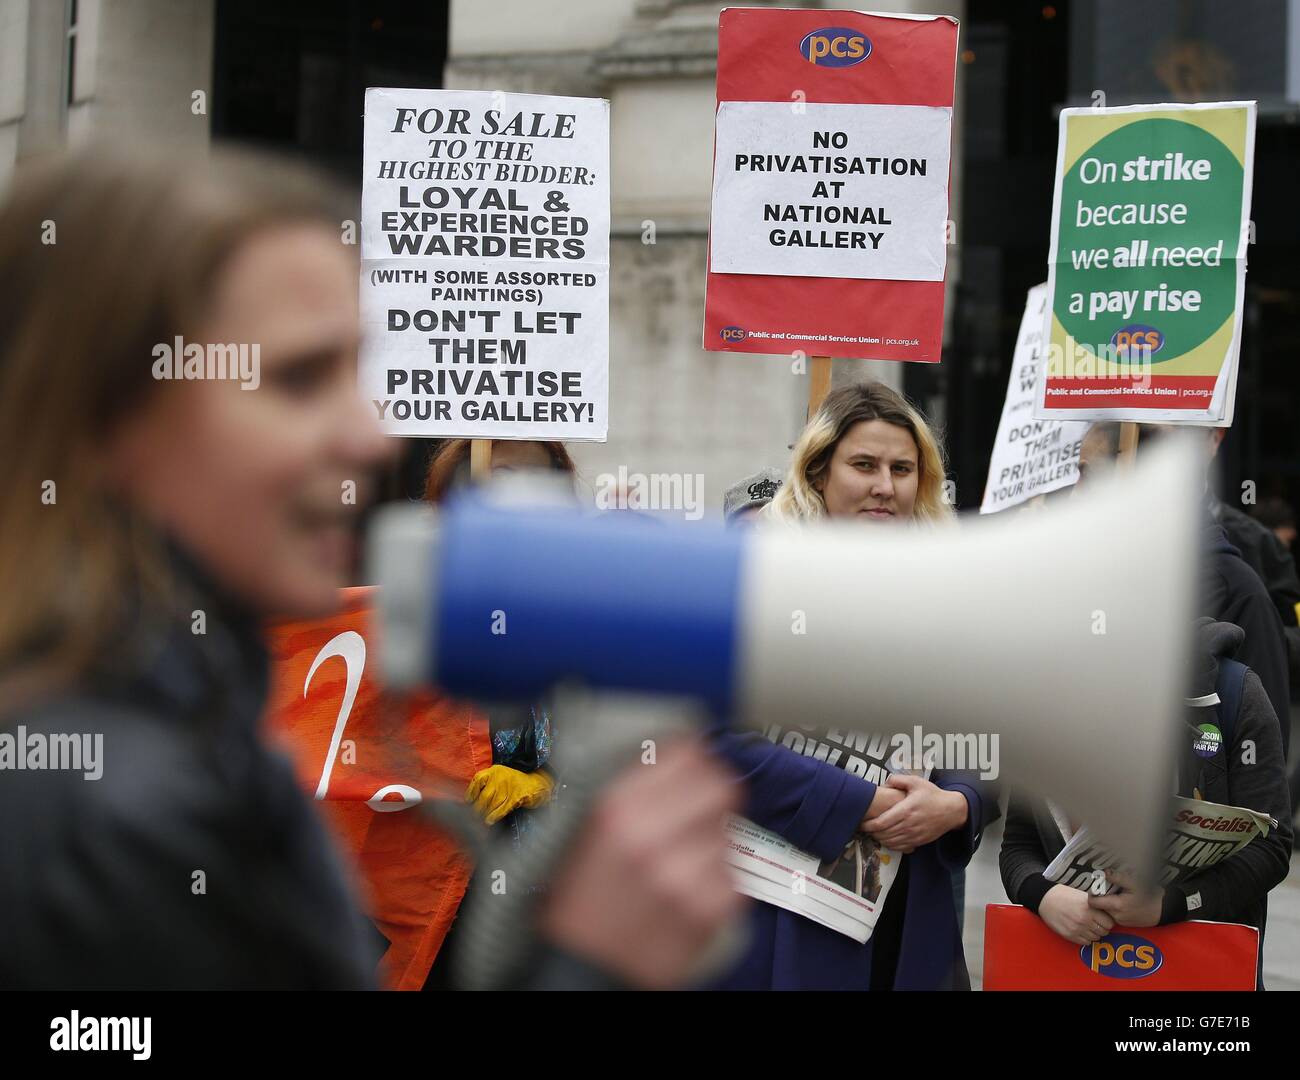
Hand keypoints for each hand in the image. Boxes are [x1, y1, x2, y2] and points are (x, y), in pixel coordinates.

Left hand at [465, 765, 553, 824]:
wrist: (537, 783)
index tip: (468, 801)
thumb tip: (472, 799)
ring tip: (481, 820)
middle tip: (473, 816)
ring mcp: (509, 787)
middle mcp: (500, 777)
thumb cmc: (515, 782)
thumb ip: (487, 783)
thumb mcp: (500, 776)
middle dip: (477, 808)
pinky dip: (494, 816)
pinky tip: (489, 821)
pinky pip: (502, 809)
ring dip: (485, 814)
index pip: (477, 780)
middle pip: (484, 796)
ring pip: (492, 804)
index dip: (471, 792)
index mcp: (494, 770)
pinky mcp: (516, 797)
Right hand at [539, 739, 743, 988]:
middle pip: (722, 785)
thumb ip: (634, 790)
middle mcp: (654, 834)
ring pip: (729, 830)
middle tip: (701, 807)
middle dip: (714, 792)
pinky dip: (717, 877)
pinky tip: (689, 888)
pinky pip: (733, 872)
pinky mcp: (711, 907)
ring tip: (685, 857)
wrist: (583, 972)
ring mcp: (686, 872)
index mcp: (618, 809)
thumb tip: (679, 754)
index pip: (686, 753)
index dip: (694, 757)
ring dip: (713, 838)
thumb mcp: (589, 831)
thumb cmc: (582, 902)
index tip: (693, 764)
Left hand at [860, 774, 967, 852]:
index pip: (881, 823)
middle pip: (883, 834)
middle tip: (865, 827)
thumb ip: (898, 780)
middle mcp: (909, 825)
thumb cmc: (932, 795)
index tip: (861, 823)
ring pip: (890, 842)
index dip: (868, 825)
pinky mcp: (919, 841)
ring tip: (874, 832)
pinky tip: (887, 838)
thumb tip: (883, 784)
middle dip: (871, 832)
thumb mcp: (916, 781)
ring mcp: (914, 835)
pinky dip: (890, 845)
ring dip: (879, 839)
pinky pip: (900, 847)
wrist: (952, 810)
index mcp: (906, 810)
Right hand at [1039, 883, 1113, 943]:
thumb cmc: (1064, 894)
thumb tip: (1108, 911)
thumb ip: (1095, 904)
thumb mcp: (1082, 895)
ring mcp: (1077, 929)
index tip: (1103, 918)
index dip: (1107, 920)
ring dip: (1094, 933)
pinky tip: (1081, 930)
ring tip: (1087, 925)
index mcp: (1089, 908)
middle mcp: (1084, 920)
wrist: (1045, 898)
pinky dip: (1086, 938)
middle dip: (1102, 927)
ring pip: (1096, 938)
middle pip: (1104, 932)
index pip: (1109, 923)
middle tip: (1096, 922)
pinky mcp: (1069, 935)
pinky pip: (1086, 942)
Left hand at [1087, 870, 1162, 927]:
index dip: (1092, 893)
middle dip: (1100, 896)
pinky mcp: (1125, 923)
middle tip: (1107, 887)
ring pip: (1106, 910)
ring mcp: (1120, 921)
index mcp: (1116, 906)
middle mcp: (1116, 916)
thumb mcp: (1135, 883)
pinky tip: (1123, 899)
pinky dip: (1115, 907)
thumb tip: (1104, 872)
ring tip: (1116, 892)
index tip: (1097, 886)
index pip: (1093, 902)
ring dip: (1108, 901)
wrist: (1164, 910)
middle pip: (1098, 906)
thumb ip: (1118, 878)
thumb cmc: (1150, 896)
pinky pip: (1114, 914)